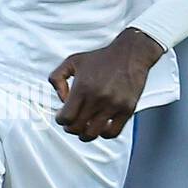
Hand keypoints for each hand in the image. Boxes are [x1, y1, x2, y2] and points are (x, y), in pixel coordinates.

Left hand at [49, 28, 164, 141]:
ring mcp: (113, 105)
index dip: (61, 120)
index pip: (66, 118)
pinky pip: (112, 133)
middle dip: (71, 128)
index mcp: (82, 87)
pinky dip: (104, 134)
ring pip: (93, 134)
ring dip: (85, 134)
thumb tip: (61, 99)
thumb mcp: (72, 61)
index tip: (63, 116)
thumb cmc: (101, 58)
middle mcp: (98, 98)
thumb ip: (56, 78)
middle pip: (77, 128)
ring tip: (85, 126)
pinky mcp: (127, 109)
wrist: (130, 53)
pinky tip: (101, 126)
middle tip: (73, 122)